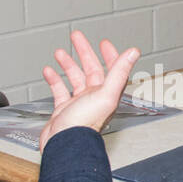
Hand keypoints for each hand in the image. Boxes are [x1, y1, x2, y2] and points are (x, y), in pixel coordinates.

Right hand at [39, 31, 139, 151]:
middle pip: (90, 69)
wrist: (65, 144)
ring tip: (60, 52)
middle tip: (76, 37)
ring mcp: (78, 103)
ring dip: (68, 64)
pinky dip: (54, 80)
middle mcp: (94, 97)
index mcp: (106, 93)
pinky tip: (49, 72)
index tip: (104, 43)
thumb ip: (120, 72)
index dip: (109, 55)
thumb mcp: (106, 93)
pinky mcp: (64, 109)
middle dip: (84, 52)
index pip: (111, 69)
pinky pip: (59, 90)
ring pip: (74, 78)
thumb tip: (133, 53)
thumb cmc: (85, 124)